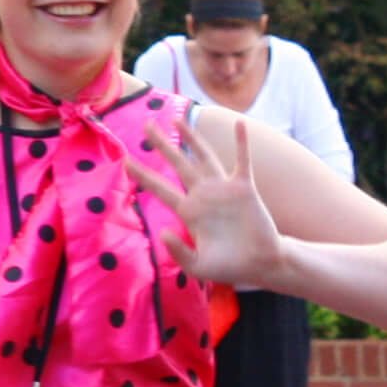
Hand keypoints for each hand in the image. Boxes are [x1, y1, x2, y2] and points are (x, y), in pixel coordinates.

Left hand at [135, 116, 284, 287]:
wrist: (260, 263)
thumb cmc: (229, 267)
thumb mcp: (199, 267)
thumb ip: (179, 253)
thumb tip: (164, 234)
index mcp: (189, 212)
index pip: (161, 188)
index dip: (143, 175)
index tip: (126, 160)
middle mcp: (203, 195)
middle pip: (177, 163)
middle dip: (162, 144)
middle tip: (146, 125)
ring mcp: (223, 188)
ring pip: (203, 156)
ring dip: (192, 137)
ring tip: (177, 119)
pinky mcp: (245, 188)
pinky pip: (242, 161)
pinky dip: (242, 142)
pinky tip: (239, 123)